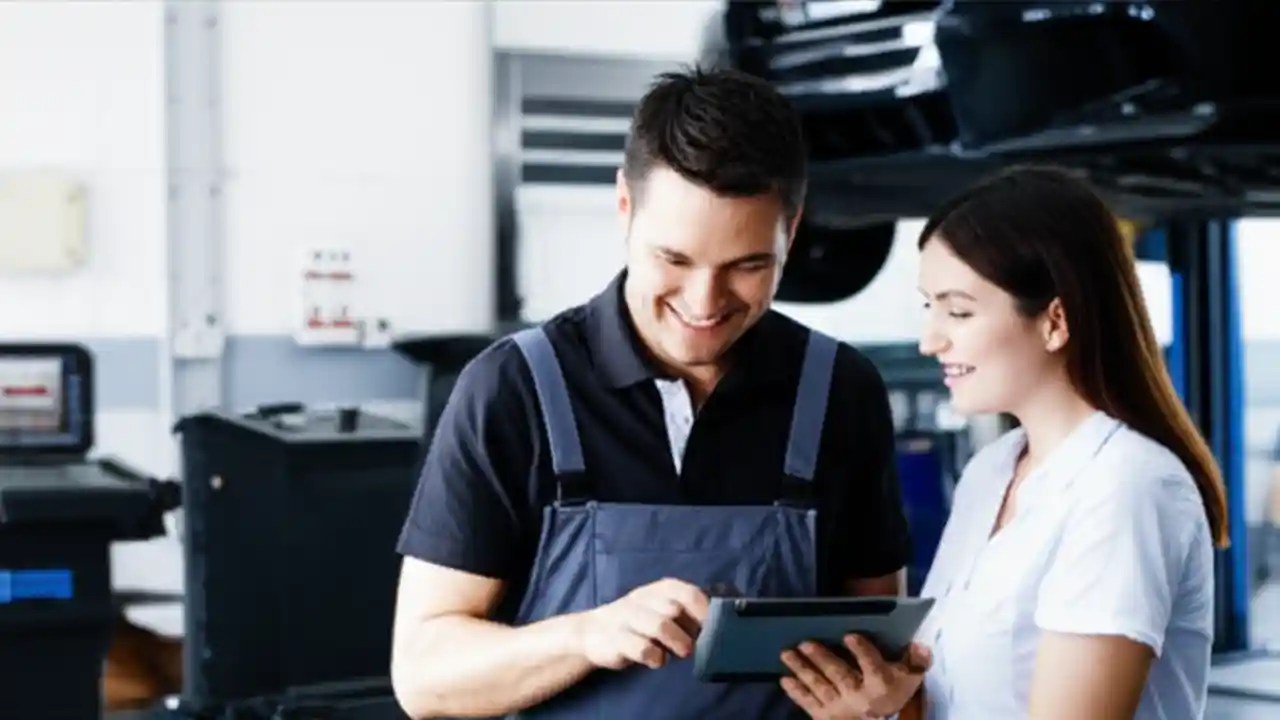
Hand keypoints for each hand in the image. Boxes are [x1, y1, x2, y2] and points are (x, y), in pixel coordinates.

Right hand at [574, 578, 709, 670]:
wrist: (591, 632)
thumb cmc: (637, 622)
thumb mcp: (657, 609)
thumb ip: (683, 611)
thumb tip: (717, 624)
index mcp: (657, 590)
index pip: (686, 592)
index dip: (704, 609)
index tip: (713, 627)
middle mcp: (642, 600)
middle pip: (673, 608)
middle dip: (690, 629)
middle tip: (697, 644)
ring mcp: (627, 618)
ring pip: (658, 625)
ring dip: (676, 641)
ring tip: (683, 653)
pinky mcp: (616, 640)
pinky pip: (641, 647)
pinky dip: (654, 656)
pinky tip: (656, 660)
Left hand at [780, 636, 930, 718]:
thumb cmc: (891, 693)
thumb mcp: (910, 678)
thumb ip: (917, 661)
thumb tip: (921, 645)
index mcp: (881, 684)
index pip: (872, 666)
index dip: (862, 652)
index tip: (849, 636)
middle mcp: (858, 696)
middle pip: (839, 675)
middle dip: (822, 659)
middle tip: (805, 644)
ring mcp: (839, 707)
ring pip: (820, 686)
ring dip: (803, 670)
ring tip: (787, 654)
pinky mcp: (824, 716)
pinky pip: (809, 703)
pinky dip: (797, 692)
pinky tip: (785, 679)